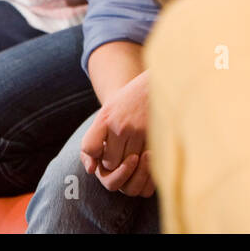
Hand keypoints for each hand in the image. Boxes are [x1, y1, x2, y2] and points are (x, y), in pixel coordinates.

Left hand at [79, 70, 155, 195]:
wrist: (160, 81)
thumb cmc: (132, 99)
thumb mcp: (110, 109)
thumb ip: (96, 137)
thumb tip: (90, 169)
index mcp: (106, 116)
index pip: (89, 148)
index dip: (95, 154)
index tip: (104, 148)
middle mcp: (120, 125)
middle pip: (110, 162)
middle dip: (115, 162)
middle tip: (123, 150)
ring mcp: (139, 132)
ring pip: (129, 165)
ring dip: (132, 163)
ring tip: (136, 147)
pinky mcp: (156, 138)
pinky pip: (145, 161)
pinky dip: (146, 160)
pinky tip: (147, 149)